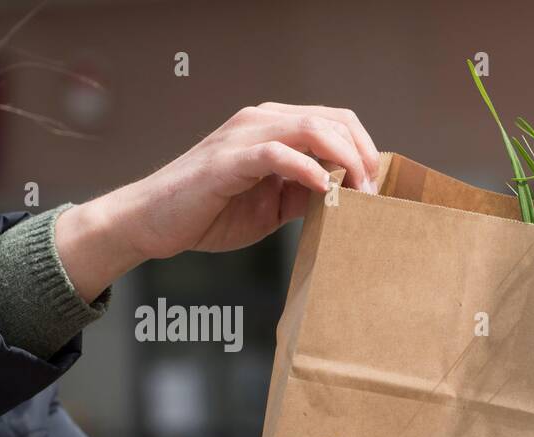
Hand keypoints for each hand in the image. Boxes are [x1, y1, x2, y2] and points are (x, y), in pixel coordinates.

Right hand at [55, 102, 382, 302]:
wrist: (156, 221)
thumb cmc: (210, 210)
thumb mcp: (274, 205)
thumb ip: (306, 194)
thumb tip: (346, 198)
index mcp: (273, 128)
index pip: (333, 120)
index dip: (363, 149)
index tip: (377, 184)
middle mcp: (260, 122)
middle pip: (331, 119)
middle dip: (362, 154)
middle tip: (373, 190)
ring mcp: (243, 137)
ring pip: (309, 128)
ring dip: (343, 159)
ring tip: (356, 190)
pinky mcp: (227, 160)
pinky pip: (277, 153)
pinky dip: (307, 169)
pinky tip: (324, 189)